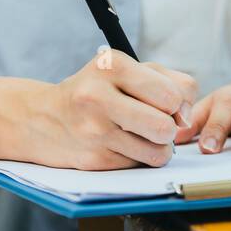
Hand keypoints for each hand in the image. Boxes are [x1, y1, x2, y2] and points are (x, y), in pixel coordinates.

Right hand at [26, 50, 197, 168]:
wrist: (44, 117)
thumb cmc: (99, 90)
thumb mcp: (130, 70)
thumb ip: (171, 82)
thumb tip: (187, 118)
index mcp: (113, 65)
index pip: (175, 93)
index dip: (180, 103)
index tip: (167, 104)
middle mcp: (98, 96)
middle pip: (166, 126)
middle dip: (170, 129)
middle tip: (157, 123)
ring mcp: (93, 130)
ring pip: (157, 152)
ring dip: (158, 148)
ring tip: (141, 135)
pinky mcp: (92, 159)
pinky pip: (139, 165)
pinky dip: (138, 158)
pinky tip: (121, 145)